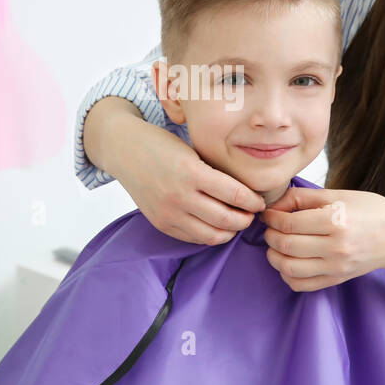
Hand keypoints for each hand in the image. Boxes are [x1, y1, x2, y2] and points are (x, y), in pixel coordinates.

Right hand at [113, 121, 266, 244]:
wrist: (125, 151)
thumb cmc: (162, 146)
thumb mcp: (192, 151)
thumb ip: (214, 174)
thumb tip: (247, 194)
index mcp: (191, 172)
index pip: (235, 195)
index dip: (253, 202)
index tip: (260, 201)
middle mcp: (179, 196)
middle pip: (226, 219)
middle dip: (245, 220)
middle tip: (252, 214)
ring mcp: (168, 213)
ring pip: (211, 235)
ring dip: (230, 231)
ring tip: (236, 222)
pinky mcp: (161, 223)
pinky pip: (193, 238)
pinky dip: (210, 235)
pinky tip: (216, 225)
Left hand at [261, 187, 384, 291]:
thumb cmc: (370, 211)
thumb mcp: (338, 194)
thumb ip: (303, 197)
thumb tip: (273, 205)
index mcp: (336, 221)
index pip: (289, 224)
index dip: (272, 218)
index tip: (269, 214)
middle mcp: (336, 247)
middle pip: (286, 246)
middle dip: (270, 236)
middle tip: (271, 228)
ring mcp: (336, 267)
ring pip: (289, 269)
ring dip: (274, 257)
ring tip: (276, 246)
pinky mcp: (337, 280)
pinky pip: (301, 285)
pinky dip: (287, 276)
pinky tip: (289, 262)